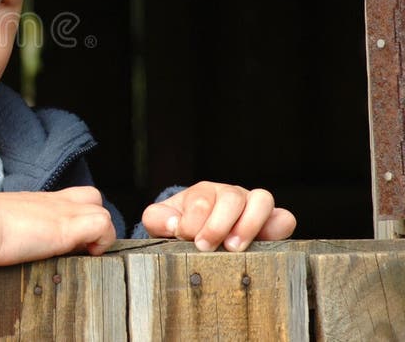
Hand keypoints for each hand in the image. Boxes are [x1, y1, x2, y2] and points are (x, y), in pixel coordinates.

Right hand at [0, 186, 116, 265]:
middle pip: (92, 198)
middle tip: (78, 247)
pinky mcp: (67, 228)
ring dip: (99, 236)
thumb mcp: (1, 222)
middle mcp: (54, 202)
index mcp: (39, 202)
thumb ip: (10, 226)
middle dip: (92, 222)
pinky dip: (101, 243)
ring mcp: (63, 213)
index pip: (71, 197)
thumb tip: (2, 240)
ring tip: (80, 254)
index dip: (77, 216)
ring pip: (103, 211)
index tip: (67, 241)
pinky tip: (83, 256)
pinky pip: (103, 225)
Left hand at [141, 181, 295, 251]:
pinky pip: (284, 218)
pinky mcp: (271, 223)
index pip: (201, 200)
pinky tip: (266, 242)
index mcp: (203, 193)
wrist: (196, 233)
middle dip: (217, 224)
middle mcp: (229, 195)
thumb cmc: (179, 225)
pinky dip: (278, 227)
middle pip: (231, 198)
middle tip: (205, 246)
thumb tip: (175, 223)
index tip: (184, 237)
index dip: (193, 221)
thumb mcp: (160, 220)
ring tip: (234, 247)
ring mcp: (252, 207)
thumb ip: (157, 218)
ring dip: (248, 225)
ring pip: (261, 200)